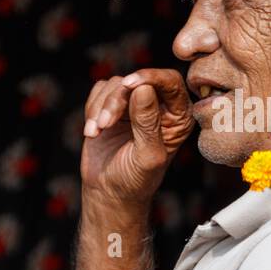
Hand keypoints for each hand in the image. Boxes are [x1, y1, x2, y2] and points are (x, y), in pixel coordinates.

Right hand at [81, 68, 193, 206]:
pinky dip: (92, 109)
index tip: (129, 85)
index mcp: (178, 116)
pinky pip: (100, 90)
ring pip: (116, 84)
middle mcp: (159, 105)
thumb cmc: (135, 179)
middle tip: (105, 124)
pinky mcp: (112, 105)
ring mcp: (134, 103)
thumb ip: (147, 123)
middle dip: (117, 100)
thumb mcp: (146, 156)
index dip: (151, 77)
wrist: (109, 191)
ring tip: (96, 133)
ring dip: (101, 108)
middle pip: (139, 81)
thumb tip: (144, 89)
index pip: (171, 82)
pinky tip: (93, 132)